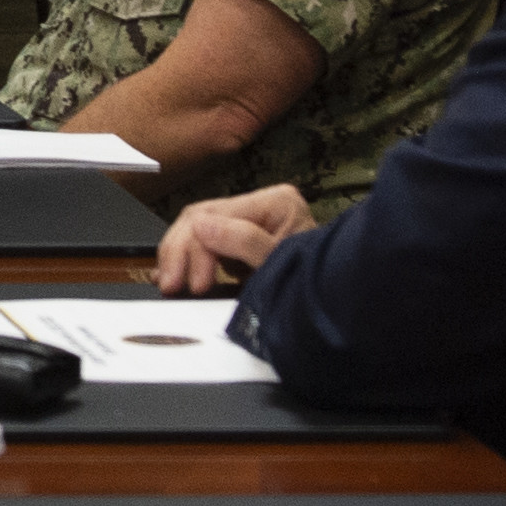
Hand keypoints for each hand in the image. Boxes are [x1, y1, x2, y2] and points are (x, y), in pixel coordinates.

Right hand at [152, 185, 309, 293]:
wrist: (336, 304)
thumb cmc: (317, 283)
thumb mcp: (280, 263)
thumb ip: (244, 241)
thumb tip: (201, 226)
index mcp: (275, 201)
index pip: (217, 215)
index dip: (197, 248)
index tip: (193, 283)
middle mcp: (259, 203)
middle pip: (200, 216)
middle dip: (180, 251)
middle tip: (171, 284)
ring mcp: (248, 220)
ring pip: (194, 227)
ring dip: (178, 256)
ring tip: (169, 283)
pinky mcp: (239, 238)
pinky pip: (203, 241)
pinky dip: (185, 258)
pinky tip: (171, 273)